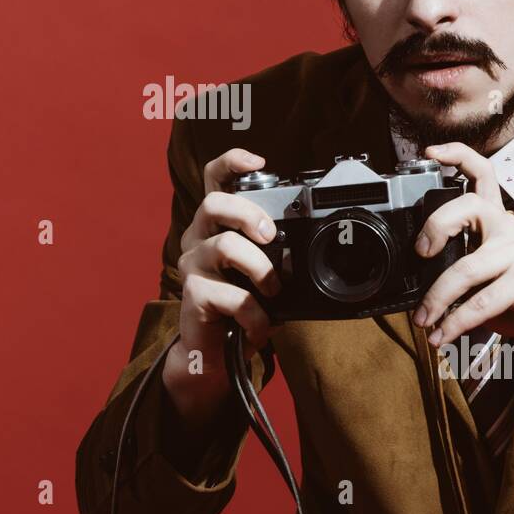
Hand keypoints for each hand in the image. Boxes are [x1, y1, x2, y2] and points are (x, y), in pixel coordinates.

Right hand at [163, 148, 285, 424]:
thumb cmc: (243, 304)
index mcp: (216, 224)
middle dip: (249, 214)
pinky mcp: (193, 295)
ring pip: (225, 247)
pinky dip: (256, 314)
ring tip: (274, 290)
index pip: (215, 179)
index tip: (259, 160)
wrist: (215, 353)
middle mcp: (198, 238)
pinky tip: (262, 327)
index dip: (232, 162)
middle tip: (272, 237)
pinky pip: (231, 296)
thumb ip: (276, 251)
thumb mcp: (262, 271)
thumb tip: (320, 238)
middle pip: (214, 204)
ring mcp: (193, 265)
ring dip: (260, 269)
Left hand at [411, 142, 513, 355]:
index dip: (456, 156)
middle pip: (466, 206)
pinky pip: (479, 302)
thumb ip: (462, 268)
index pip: (482, 174)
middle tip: (419, 254)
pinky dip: (455, 322)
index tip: (429, 153)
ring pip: (464, 268)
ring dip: (435, 300)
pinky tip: (443, 335)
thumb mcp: (492, 275)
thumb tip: (419, 287)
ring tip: (422, 320)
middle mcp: (510, 227)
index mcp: (500, 219)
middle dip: (434, 228)